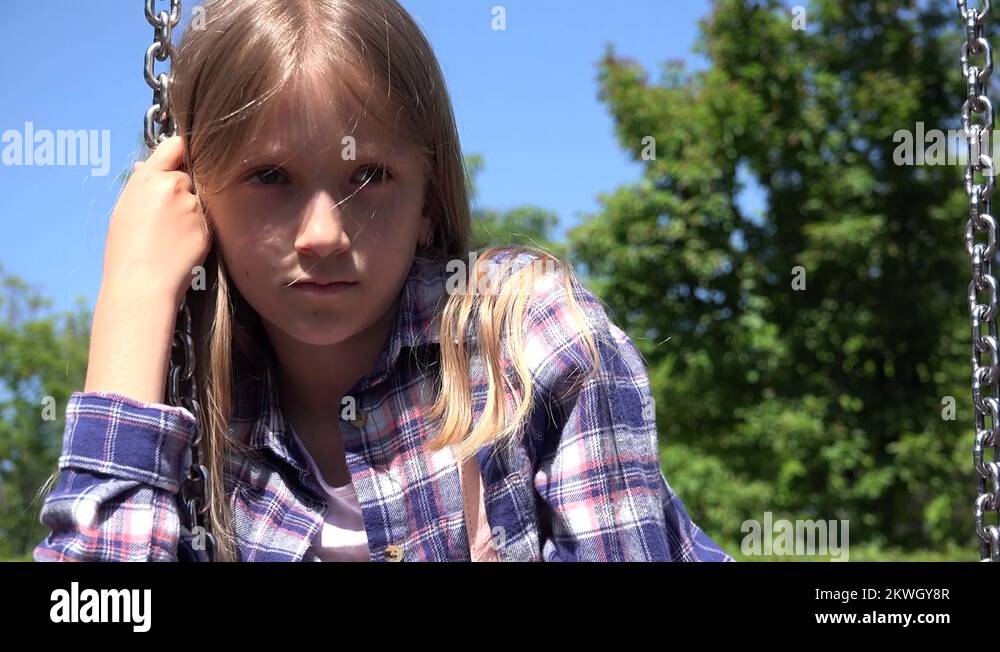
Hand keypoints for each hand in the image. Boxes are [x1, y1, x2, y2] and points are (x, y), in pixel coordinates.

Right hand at [103, 135, 211, 309]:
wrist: (142, 283)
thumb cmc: (126, 249)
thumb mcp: (124, 210)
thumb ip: (141, 185)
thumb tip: (146, 166)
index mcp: (149, 178)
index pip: (175, 146)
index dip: (181, 150)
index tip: (183, 156)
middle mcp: (174, 186)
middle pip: (188, 177)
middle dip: (182, 191)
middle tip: (166, 217)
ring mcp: (193, 206)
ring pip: (199, 201)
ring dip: (191, 212)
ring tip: (170, 236)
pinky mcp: (207, 227)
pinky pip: (206, 222)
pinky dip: (197, 230)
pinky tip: (180, 246)